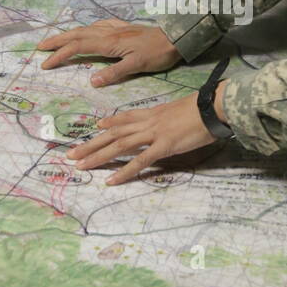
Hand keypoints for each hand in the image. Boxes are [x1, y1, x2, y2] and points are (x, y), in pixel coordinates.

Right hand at [36, 17, 181, 85]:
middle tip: (39, 47)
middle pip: (77, 34)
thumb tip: (92, 80)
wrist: (177, 38)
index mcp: (110, 42)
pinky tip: (86, 31)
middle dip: (57, 41)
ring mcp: (116, 28)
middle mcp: (109, 32)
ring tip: (56, 40)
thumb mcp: (137, 65)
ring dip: (68, 34)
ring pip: (85, 29)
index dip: (60, 55)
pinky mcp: (123, 28)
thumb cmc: (158, 53)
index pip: (78, 47)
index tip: (45, 64)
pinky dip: (86, 29)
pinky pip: (98, 25)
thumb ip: (114, 73)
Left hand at [66, 93, 220, 184]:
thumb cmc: (203, 108)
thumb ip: (168, 118)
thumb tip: (167, 123)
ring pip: (119, 145)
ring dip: (98, 156)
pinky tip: (111, 180)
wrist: (213, 106)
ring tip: (81, 166)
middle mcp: (148, 122)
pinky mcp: (164, 146)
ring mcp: (154, 133)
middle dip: (91, 143)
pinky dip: (124, 171)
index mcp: (153, 113)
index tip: (95, 127)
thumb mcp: (180, 110)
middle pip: (113, 133)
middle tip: (72, 154)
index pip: (125, 118)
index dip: (109, 123)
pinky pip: (140, 161)